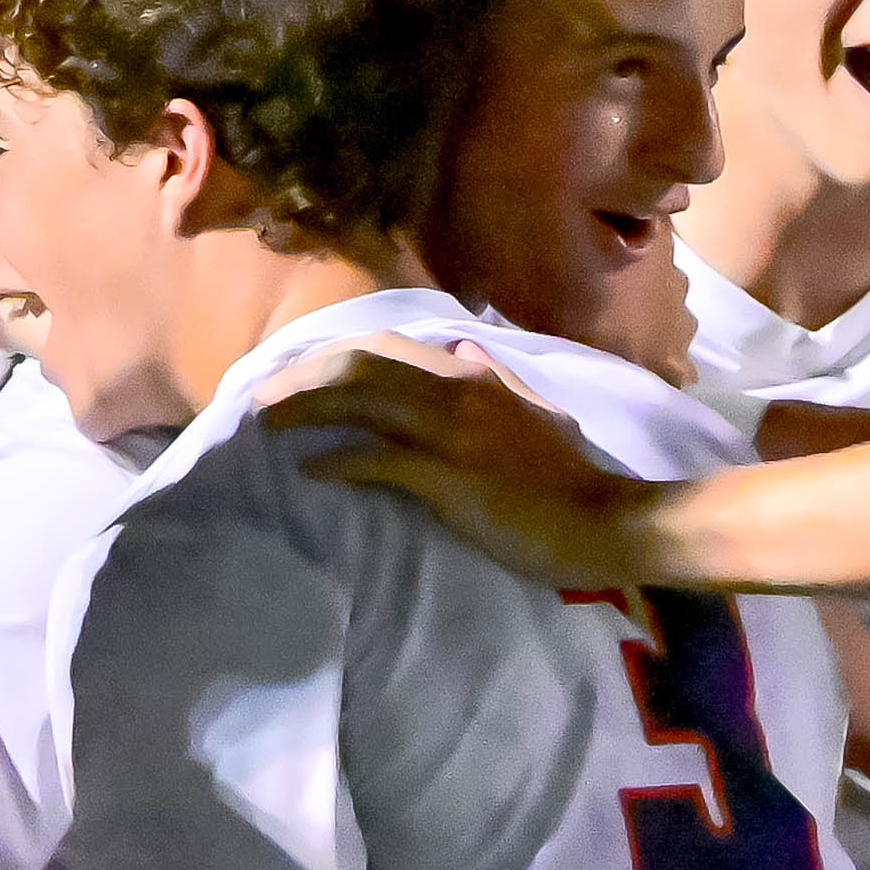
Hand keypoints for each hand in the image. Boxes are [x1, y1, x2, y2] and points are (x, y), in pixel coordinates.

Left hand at [267, 342, 660, 587]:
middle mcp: (457, 389)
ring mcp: (451, 432)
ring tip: (268, 423)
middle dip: (303, 375)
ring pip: (360, 400)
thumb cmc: (569, 478)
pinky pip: (377, 460)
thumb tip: (462, 351)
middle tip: (262, 397)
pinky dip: (339, 462)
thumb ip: (496, 380)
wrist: (608, 521)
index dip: (332, 355)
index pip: (386, 348)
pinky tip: (311, 471)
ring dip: (306, 408)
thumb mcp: (535, 412)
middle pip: (360, 365)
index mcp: (473, 376)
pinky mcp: (449, 478)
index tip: (296, 371)